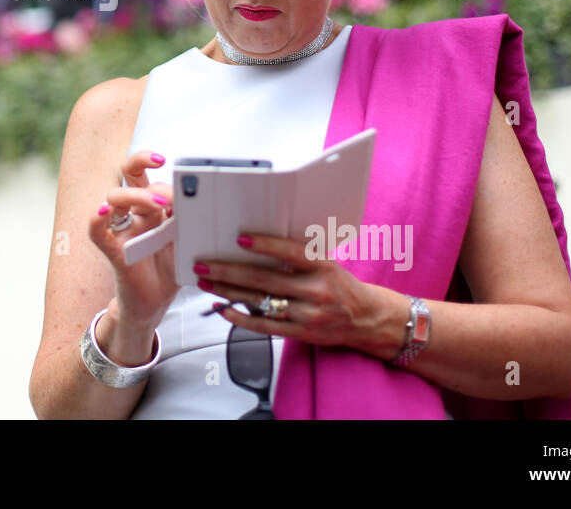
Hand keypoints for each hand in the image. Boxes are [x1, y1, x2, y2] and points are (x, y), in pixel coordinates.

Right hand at [87, 149, 178, 329]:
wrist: (155, 304)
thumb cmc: (169, 270)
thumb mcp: (186, 241)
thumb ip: (189, 221)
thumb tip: (199, 200)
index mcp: (151, 207)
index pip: (144, 174)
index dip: (149, 162)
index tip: (164, 159)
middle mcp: (134, 213)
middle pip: (126, 177)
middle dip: (139, 166)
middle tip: (165, 181)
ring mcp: (122, 230)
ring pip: (114, 198)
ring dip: (135, 195)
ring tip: (158, 204)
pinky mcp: (114, 252)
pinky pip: (98, 232)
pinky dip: (97, 219)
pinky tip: (104, 211)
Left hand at [193, 233, 402, 360]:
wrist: (367, 319)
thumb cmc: (340, 285)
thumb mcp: (326, 263)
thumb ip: (297, 257)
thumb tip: (254, 246)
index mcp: (322, 266)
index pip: (290, 252)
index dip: (265, 245)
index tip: (240, 238)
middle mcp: (315, 290)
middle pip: (264, 279)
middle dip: (228, 271)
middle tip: (204, 264)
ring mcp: (307, 314)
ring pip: (260, 302)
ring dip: (228, 292)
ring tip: (206, 283)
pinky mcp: (300, 333)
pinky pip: (264, 326)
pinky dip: (240, 318)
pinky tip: (222, 309)